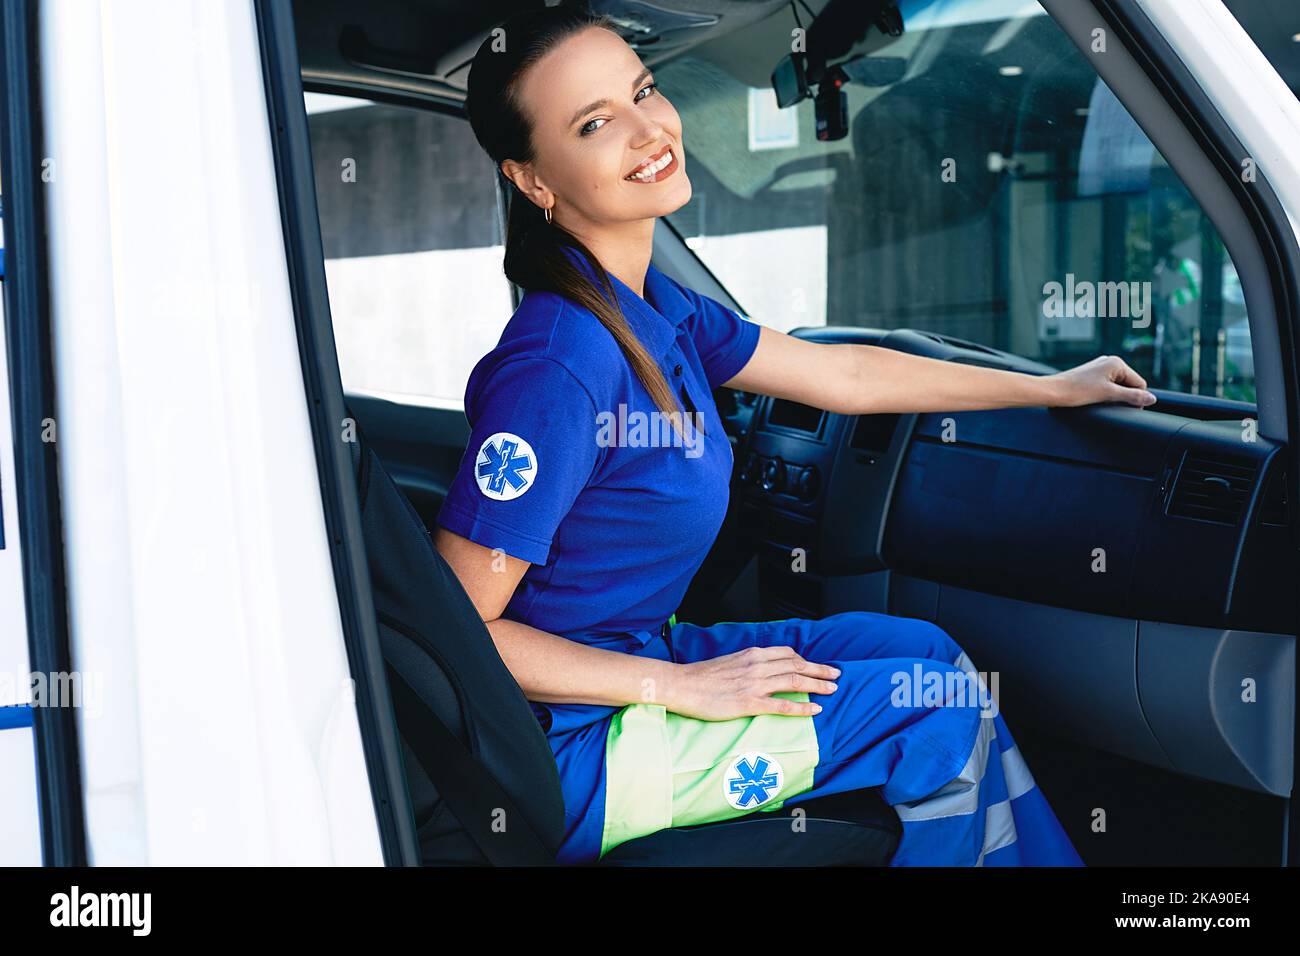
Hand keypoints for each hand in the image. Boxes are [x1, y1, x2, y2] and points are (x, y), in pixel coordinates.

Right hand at [665, 645, 839, 720]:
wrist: (682, 685)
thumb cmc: (701, 676)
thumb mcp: (729, 661)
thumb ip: (748, 663)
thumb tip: (762, 668)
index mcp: (752, 654)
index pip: (787, 653)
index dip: (806, 659)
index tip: (817, 665)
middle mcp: (757, 665)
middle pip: (797, 665)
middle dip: (819, 670)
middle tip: (836, 675)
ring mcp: (754, 684)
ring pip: (795, 681)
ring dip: (817, 684)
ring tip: (832, 689)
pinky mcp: (749, 702)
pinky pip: (782, 704)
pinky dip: (802, 706)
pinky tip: (815, 709)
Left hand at [1048, 355, 1156, 408]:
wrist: (1053, 391)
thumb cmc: (1077, 391)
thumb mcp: (1108, 395)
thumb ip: (1132, 396)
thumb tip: (1152, 399)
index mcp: (1116, 363)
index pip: (1139, 383)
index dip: (1137, 398)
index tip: (1130, 410)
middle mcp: (1109, 362)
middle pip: (1129, 384)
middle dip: (1125, 396)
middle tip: (1113, 406)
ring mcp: (1100, 368)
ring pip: (1118, 386)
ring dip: (1115, 396)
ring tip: (1101, 401)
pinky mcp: (1092, 374)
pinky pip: (1107, 385)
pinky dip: (1106, 394)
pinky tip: (1097, 399)